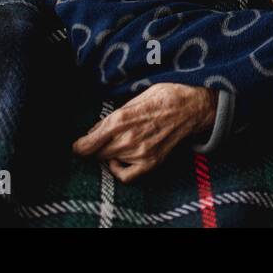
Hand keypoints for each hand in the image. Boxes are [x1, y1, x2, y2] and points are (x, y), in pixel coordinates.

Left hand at [72, 83, 216, 182]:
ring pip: (109, 161)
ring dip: (108, 154)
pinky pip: (125, 176)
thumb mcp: (135, 97)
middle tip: (102, 138)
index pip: (86, 145)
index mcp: (120, 120)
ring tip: (117, 142)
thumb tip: (95, 130)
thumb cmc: (166, 96)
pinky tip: (121, 159)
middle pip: (96, 154)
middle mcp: (127, 139)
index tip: (78, 145)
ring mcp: (139, 153)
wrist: (194, 107)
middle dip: (95, 147)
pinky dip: (119, 170)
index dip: (78, 146)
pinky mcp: (151, 162)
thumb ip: (114, 116)